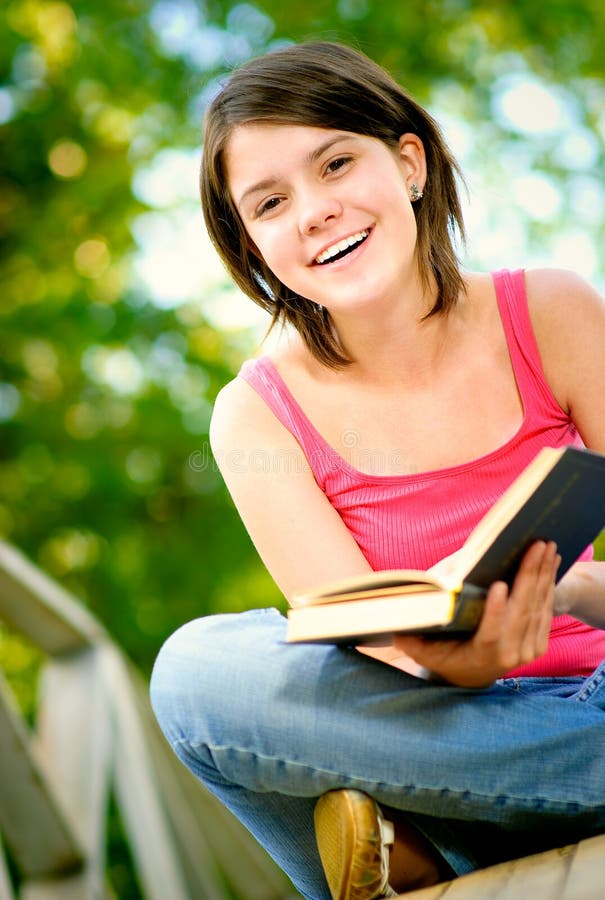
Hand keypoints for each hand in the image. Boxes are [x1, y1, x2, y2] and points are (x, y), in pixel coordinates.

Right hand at [393, 541, 560, 687]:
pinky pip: (546, 609)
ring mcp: (528, 650)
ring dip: (543, 574)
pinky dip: (549, 582)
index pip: (491, 633)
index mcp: (481, 655)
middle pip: (521, 612)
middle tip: (535, 545)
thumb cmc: (445, 658)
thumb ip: (412, 640)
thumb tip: (395, 625)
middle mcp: (510, 655)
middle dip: (529, 575)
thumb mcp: (425, 652)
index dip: (495, 611)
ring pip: (539, 607)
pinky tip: (550, 561)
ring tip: (545, 545)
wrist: (473, 678)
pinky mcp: (539, 643)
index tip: (497, 585)